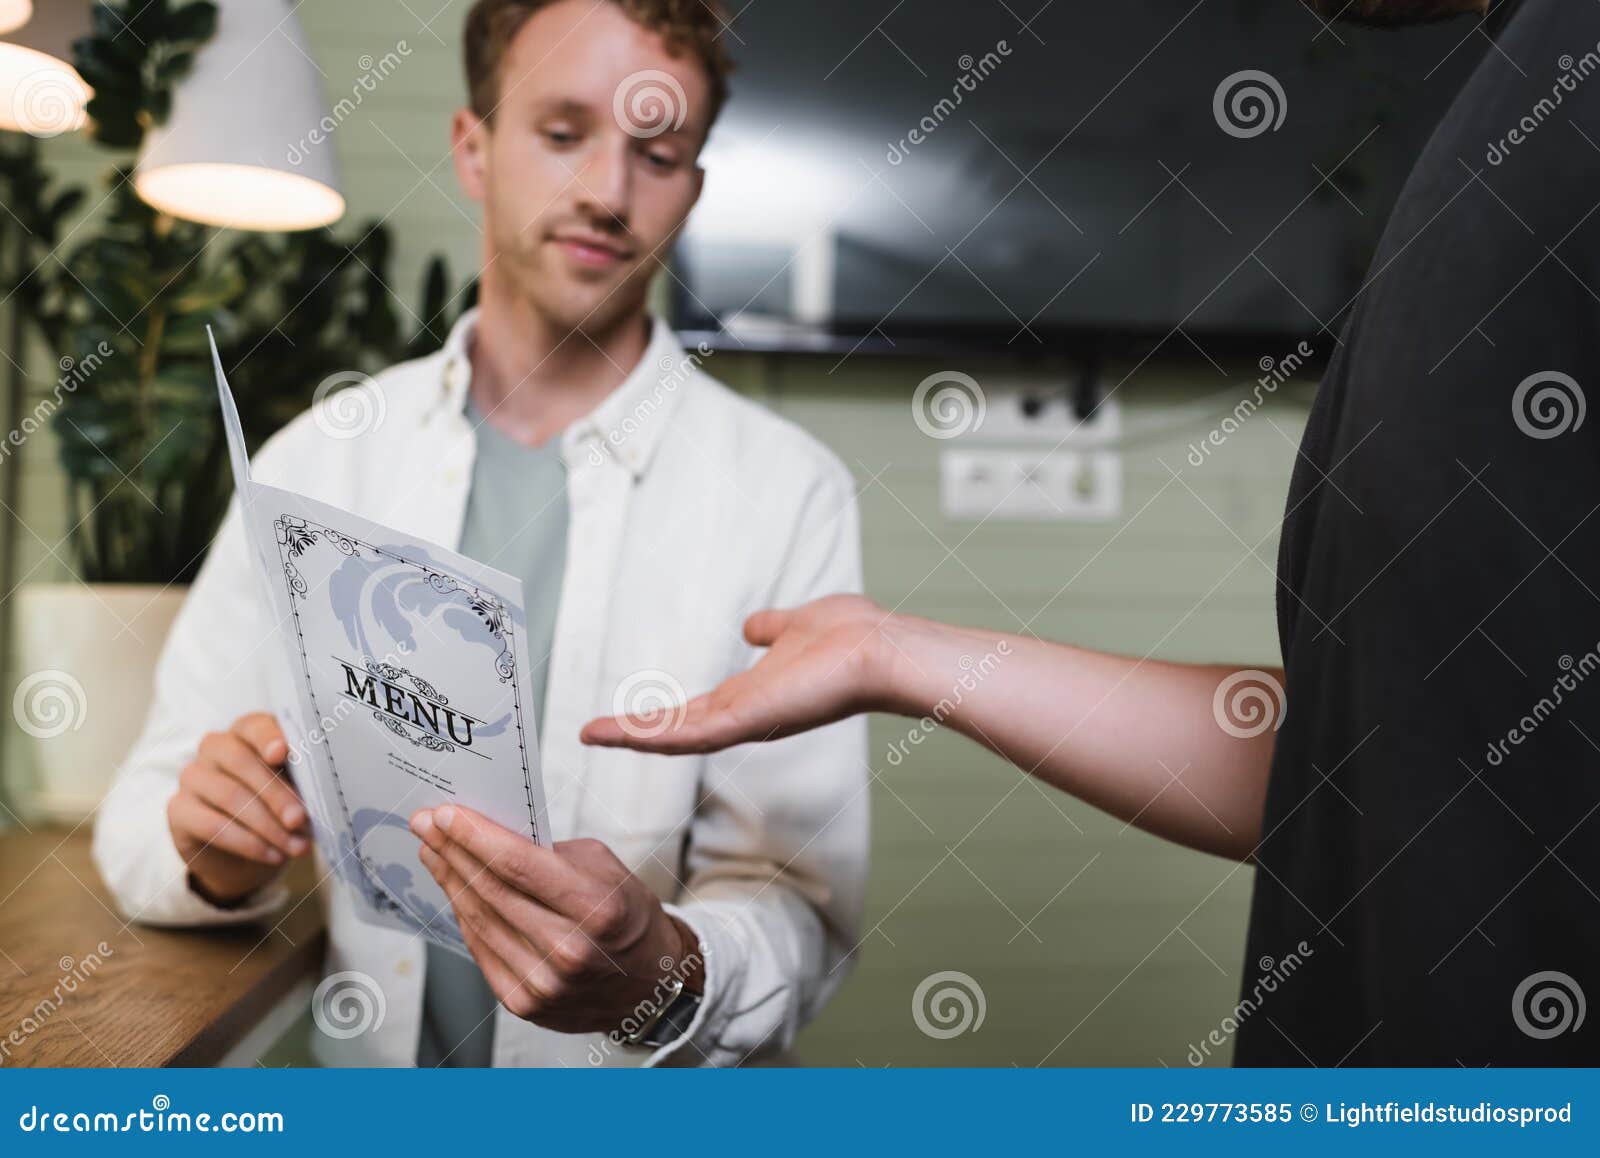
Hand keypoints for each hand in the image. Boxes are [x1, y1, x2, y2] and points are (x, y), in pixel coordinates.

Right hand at [167, 712, 309, 904]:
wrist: (247, 852)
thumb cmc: (277, 808)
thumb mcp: (293, 790)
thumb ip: (301, 780)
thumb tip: (323, 790)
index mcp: (246, 732)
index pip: (254, 725)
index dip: (268, 737)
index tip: (282, 753)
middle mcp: (215, 747)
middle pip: (241, 762)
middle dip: (276, 793)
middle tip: (300, 819)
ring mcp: (192, 776)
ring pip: (229, 796)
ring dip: (267, 825)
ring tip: (296, 846)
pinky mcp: (178, 810)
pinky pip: (212, 825)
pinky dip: (248, 843)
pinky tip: (273, 855)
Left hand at [410, 805, 701, 1035]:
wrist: (648, 984)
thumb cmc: (627, 918)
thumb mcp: (606, 868)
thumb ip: (551, 851)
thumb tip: (492, 833)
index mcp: (598, 909)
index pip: (520, 866)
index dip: (475, 837)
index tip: (445, 814)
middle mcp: (569, 950)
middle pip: (492, 892)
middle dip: (452, 851)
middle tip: (425, 824)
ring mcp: (543, 983)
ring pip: (478, 921)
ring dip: (449, 881)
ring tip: (432, 851)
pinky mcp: (524, 1002)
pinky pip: (480, 950)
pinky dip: (463, 916)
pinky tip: (454, 890)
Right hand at [580, 593, 893, 753]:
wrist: (880, 651)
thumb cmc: (851, 637)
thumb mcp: (796, 626)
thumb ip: (772, 629)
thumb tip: (752, 627)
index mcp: (753, 695)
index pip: (695, 710)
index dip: (659, 714)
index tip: (625, 716)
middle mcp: (745, 714)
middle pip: (677, 729)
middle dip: (634, 732)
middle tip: (590, 733)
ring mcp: (745, 721)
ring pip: (676, 736)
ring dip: (632, 736)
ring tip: (590, 734)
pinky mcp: (746, 721)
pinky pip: (688, 735)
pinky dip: (650, 736)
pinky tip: (617, 734)